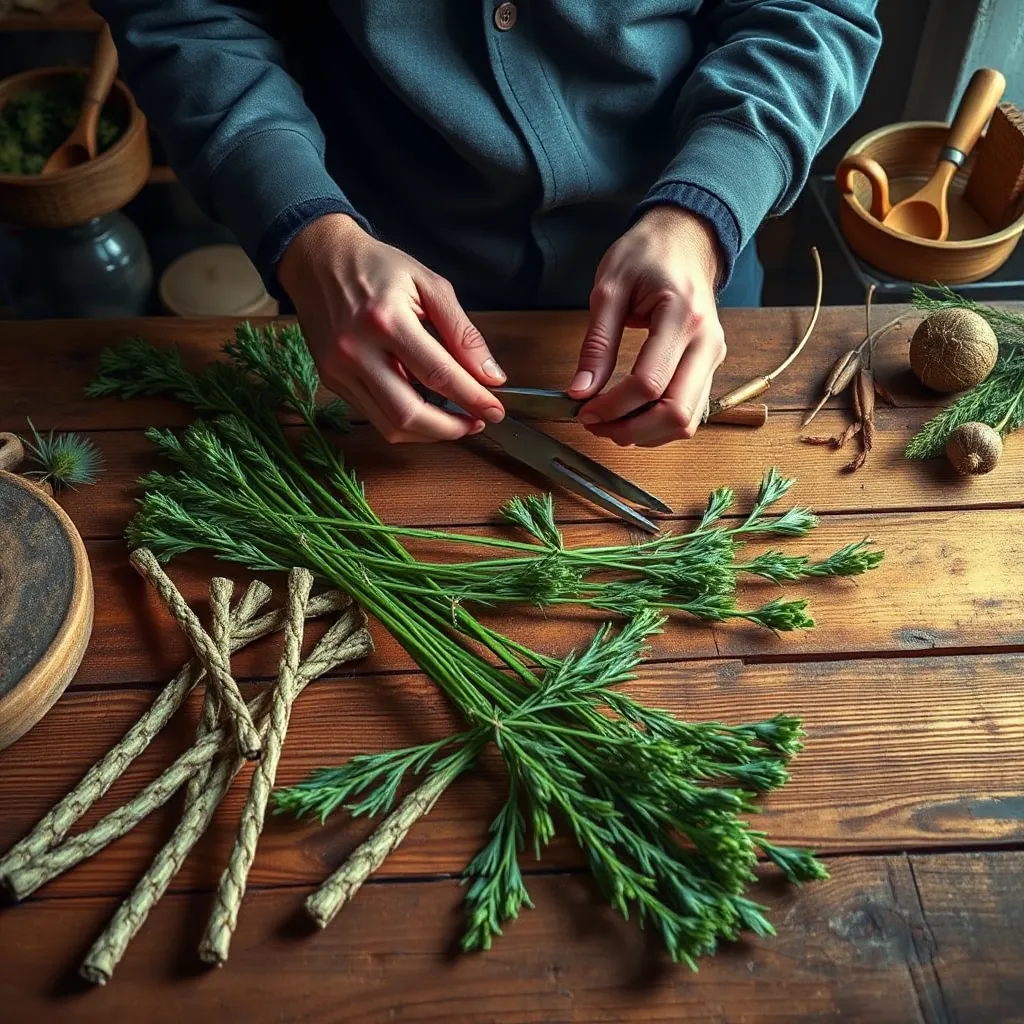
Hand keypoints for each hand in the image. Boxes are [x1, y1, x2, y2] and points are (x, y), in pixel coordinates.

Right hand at [277, 213, 505, 442]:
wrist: (317, 258)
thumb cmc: (375, 266)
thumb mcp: (429, 285)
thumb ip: (462, 332)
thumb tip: (490, 375)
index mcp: (385, 320)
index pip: (438, 374)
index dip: (472, 398)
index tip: (495, 409)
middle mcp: (356, 350)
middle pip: (409, 414)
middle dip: (450, 428)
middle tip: (476, 422)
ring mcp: (339, 369)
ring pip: (389, 425)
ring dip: (429, 432)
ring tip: (455, 420)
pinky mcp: (331, 380)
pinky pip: (373, 415)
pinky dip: (405, 420)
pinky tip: (425, 407)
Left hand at [567, 206, 726, 446]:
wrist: (687, 238)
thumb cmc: (648, 254)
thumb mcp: (609, 289)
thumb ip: (596, 343)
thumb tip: (580, 390)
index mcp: (682, 317)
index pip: (649, 384)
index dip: (612, 407)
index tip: (582, 409)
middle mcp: (707, 342)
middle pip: (676, 414)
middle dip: (631, 430)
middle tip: (595, 424)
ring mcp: (714, 357)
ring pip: (687, 422)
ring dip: (646, 433)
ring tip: (609, 422)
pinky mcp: (710, 366)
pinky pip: (689, 411)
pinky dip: (658, 424)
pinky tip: (630, 415)